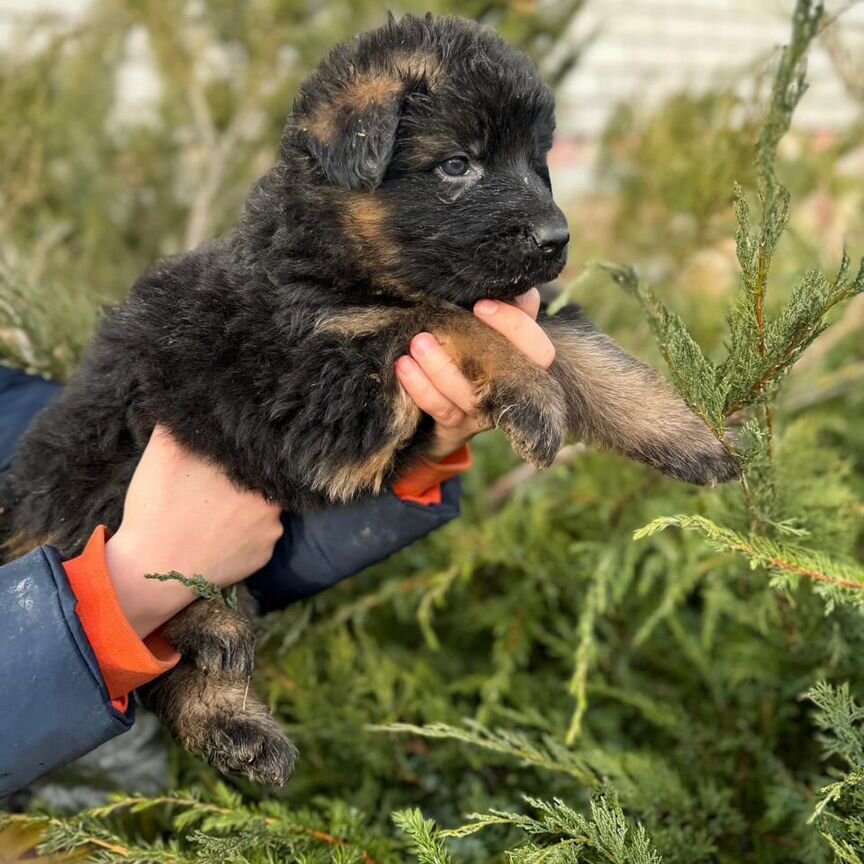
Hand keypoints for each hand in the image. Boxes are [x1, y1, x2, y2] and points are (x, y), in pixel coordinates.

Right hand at [106, 426, 283, 637]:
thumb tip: (201, 396)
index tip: (238, 449)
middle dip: (251, 476)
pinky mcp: (265, 556)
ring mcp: (272, 532)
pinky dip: (245, 531)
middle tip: (221, 482)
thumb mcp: (165, 451)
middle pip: (269, 478)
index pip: (267, 451)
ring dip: (248, 505)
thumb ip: (189, 422)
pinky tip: (220, 530)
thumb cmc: (156, 508)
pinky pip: (261, 535)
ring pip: (266, 507)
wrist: (151, 573)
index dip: (253, 447)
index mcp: (255, 472)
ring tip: (217, 508)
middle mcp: (273, 502)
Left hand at [395, 288, 555, 460]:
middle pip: (506, 379)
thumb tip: (510, 284)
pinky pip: (440, 409)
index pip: (539, 350)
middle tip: (439, 324)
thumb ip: (508, 304)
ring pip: (467, 396)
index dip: (514, 326)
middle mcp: (511, 393)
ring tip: (417, 343)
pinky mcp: (456, 426)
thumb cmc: (479, 347)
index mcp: (528, 364)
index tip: (481, 305)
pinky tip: (403, 366)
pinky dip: (420, 388)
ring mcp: (483, 413)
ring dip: (439, 369)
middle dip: (475, 350)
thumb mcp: (495, 325)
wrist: (451, 396)